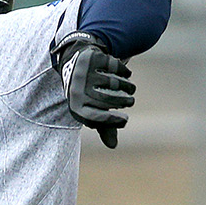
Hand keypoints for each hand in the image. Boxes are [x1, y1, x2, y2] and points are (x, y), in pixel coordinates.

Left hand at [52, 31, 134, 148]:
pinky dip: (123, 71)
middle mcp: (77, 90)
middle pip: (106, 99)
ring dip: (126, 86)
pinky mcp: (92, 58)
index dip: (111, 121)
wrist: (73, 61)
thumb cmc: (85, 92)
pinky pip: (113, 66)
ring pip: (112, 82)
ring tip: (131, 89)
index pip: (94, 117)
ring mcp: (84, 73)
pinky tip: (127, 75)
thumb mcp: (90, 109)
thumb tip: (113, 146)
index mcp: (75, 106)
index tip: (125, 120)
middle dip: (123, 101)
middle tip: (130, 101)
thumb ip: (102, 126)